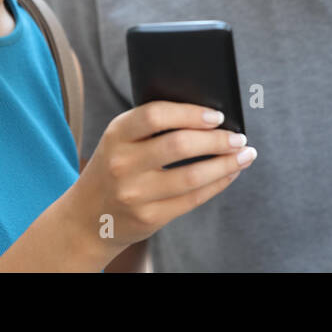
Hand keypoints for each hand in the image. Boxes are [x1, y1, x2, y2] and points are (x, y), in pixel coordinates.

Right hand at [69, 101, 255, 253]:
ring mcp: (135, 194)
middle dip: (216, 140)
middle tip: (239, 136)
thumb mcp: (120, 140)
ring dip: (225, 164)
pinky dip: (217, 184)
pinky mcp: (148, 218)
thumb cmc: (115, 167)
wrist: (87, 218)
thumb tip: (209, 115)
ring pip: (191, 176)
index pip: (155, 114)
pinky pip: (192, 199)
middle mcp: (122, 164)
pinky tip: (230, 173)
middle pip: (178, 145)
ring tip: (244, 154)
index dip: (190, 113)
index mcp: (116, 135)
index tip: (218, 115)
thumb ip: (152, 125)